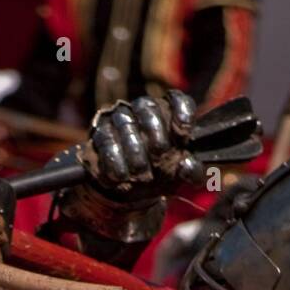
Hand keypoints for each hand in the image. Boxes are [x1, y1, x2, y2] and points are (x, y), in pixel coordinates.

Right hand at [82, 89, 204, 197]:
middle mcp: (143, 109)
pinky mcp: (99, 132)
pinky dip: (114, 163)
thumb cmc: (157, 173)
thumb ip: (189, 172)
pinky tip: (121, 178)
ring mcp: (119, 118)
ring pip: (124, 123)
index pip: (178, 101)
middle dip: (156, 137)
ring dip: (134, 153)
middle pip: (148, 108)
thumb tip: (187, 166)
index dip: (182, 112)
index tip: (184, 132)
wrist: (125, 187)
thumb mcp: (177, 175)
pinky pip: (105, 141)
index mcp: (169, 114)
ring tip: (140, 176)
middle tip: (158, 159)